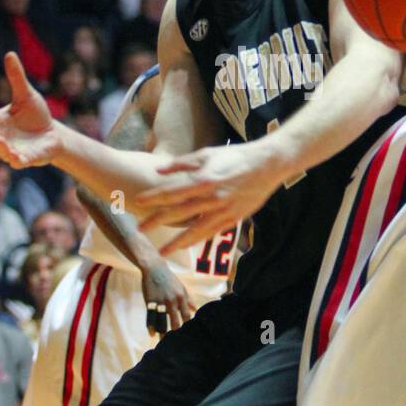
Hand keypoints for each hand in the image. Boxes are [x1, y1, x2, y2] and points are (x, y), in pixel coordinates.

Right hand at [0, 53, 59, 168]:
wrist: (53, 135)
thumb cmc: (35, 116)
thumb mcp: (26, 95)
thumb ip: (16, 78)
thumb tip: (9, 54)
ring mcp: (11, 149)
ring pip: (0, 150)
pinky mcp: (26, 159)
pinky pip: (18, 162)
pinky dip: (16, 160)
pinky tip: (15, 156)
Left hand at [136, 143, 286, 254]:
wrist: (267, 165)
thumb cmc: (235, 156)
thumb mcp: (207, 153)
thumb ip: (182, 163)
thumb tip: (158, 170)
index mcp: (204, 180)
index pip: (172, 192)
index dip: (154, 198)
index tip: (138, 202)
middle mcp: (212, 199)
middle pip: (178, 213)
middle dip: (157, 222)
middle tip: (139, 229)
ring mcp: (223, 211)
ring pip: (195, 231)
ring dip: (176, 242)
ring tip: (162, 251)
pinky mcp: (234, 218)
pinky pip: (212, 232)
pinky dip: (197, 240)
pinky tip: (186, 246)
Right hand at [142, 259, 194, 332]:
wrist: (154, 268)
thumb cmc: (169, 279)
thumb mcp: (181, 287)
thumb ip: (188, 300)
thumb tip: (196, 310)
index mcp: (181, 297)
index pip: (186, 316)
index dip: (186, 325)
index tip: (185, 332)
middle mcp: (172, 300)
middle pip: (175, 322)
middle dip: (175, 332)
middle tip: (174, 339)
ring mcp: (160, 302)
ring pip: (162, 322)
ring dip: (162, 333)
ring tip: (162, 340)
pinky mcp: (149, 302)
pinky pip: (150, 317)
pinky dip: (151, 327)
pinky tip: (152, 334)